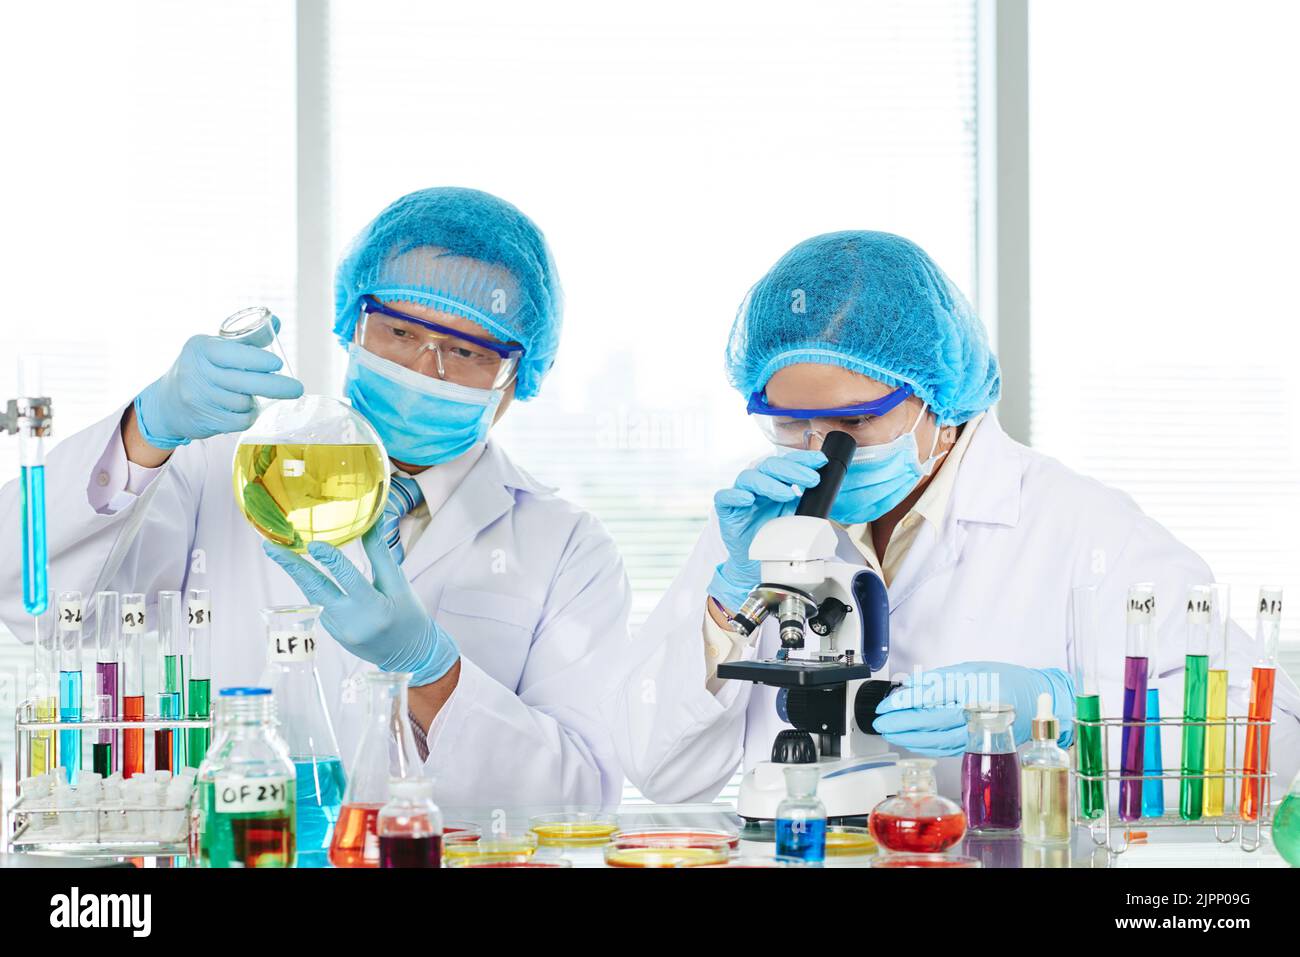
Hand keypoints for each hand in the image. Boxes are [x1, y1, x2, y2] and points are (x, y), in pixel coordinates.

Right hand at [134, 332, 303, 448]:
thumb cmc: (201, 370)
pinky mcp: (203, 419)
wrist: (167, 403)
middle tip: (297, 389)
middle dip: (275, 386)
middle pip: (242, 381)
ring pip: (242, 402)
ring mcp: (197, 397)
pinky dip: (248, 416)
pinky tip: (246, 410)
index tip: (278, 364)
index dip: (257, 360)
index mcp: (200, 348)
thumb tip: (276, 321)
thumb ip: (247, 340)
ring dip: (255, 401)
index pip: (231, 353)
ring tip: (253, 396)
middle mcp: (196, 371)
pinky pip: (238, 421)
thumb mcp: (215, 349)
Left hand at [261, 522, 459, 686]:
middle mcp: (352, 622)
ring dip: (296, 574)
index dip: (331, 560)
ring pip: (313, 596)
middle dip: (293, 566)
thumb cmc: (408, 615)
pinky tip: (300, 570)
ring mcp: (338, 631)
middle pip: (317, 589)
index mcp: (374, 608)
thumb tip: (372, 521)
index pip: (348, 580)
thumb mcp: (398, 583)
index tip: (313, 544)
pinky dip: (309, 586)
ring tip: (278, 552)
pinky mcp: (332, 633)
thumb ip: (380, 553)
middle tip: (271, 547)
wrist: (409, 653)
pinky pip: (318, 604)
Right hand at [707, 450, 825, 610]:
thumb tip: (831, 494)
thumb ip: (809, 504)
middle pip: (769, 465)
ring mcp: (740, 495)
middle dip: (793, 470)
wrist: (756, 564)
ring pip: (749, 477)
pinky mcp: (726, 511)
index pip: (787, 463)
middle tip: (812, 479)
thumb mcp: (797, 518)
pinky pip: (724, 497)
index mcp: (774, 482)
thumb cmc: (774, 538)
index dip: (803, 459)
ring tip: (788, 494)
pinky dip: (735, 495)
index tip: (821, 461)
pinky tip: (748, 499)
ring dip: (770, 483)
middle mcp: (757, 485)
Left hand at [872, 661, 1073, 755]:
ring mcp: (976, 732)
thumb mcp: (974, 668)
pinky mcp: (977, 743)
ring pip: (936, 739)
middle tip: (879, 721)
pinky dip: (925, 745)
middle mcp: (975, 713)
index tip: (886, 704)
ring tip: (888, 732)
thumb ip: (942, 678)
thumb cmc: (1008, 681)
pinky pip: (946, 748)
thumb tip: (913, 685)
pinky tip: (910, 741)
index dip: (905, 702)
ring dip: (908, 737)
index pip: (932, 696)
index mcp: (974, 689)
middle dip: (900, 722)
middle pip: (930, 720)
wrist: (1037, 703)